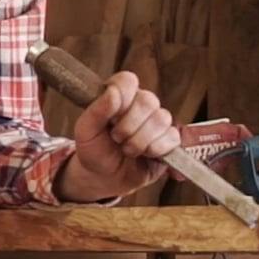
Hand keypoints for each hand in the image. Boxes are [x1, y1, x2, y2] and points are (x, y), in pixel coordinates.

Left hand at [56, 71, 180, 201]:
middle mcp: (141, 104)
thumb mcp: (85, 130)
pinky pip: (172, 137)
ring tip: (127, 149)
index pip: (127, 80)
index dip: (122, 96)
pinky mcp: (170, 139)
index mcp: (118, 96)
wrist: (104, 178)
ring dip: (140, 140)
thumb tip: (114, 91)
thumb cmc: (94, 150)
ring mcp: (157, 121)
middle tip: (116, 138)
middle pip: (148, 100)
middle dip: (128, 126)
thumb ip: (98, 109)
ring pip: (161, 119)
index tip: (111, 116)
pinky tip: (144, 155)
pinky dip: (155, 149)